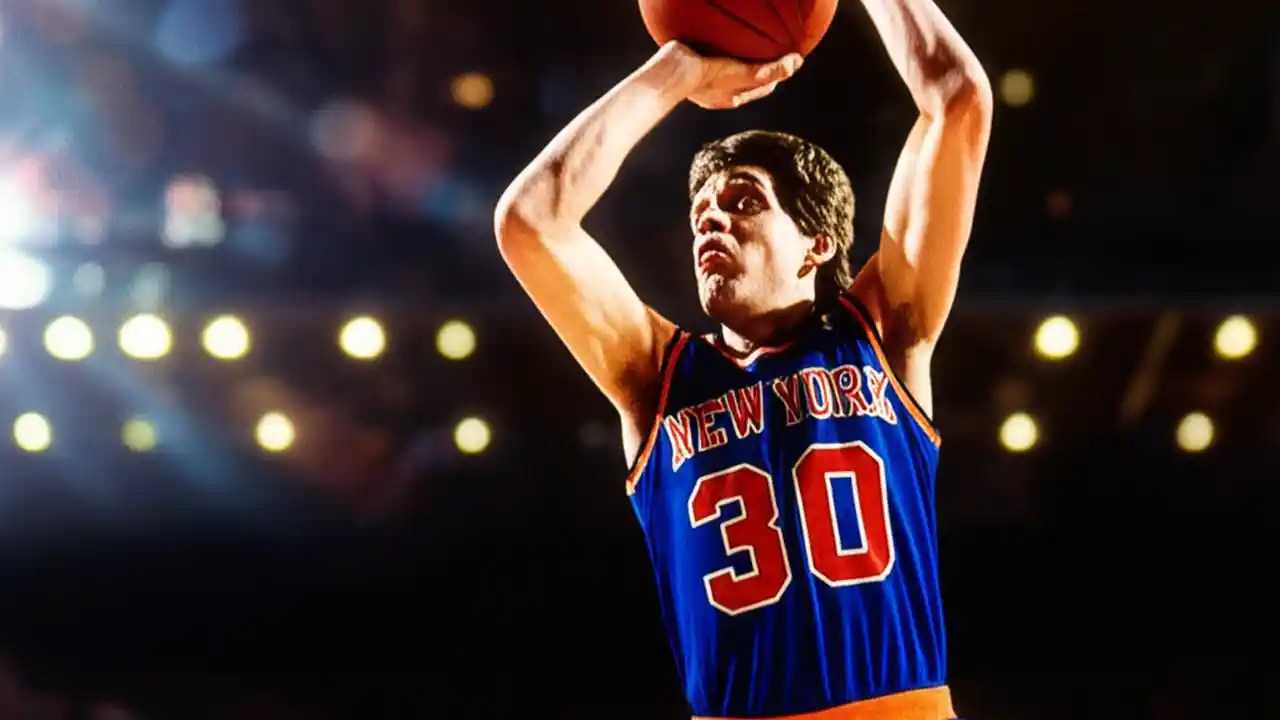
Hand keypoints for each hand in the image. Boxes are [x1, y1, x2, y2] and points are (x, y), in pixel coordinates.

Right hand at [658, 41, 803, 109]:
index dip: (777, 74)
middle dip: (759, 65)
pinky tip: (720, 34)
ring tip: (746, 40)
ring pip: (729, 66)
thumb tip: (796, 63)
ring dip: (739, 56)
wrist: (670, 71)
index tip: (787, 61)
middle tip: (770, 48)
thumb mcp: (743, 74)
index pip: (762, 87)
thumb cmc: (707, 76)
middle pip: (747, 76)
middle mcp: (718, 91)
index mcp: (731, 98)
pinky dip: (720, 48)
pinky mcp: (692, 64)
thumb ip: (769, 71)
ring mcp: (703, 79)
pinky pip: (712, 54)